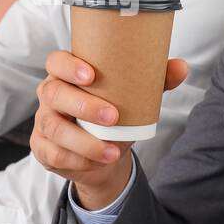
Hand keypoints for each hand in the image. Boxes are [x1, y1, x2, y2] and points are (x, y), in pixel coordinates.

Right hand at [30, 49, 187, 208]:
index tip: (91, 75)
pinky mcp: (42, 148)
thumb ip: (154, 80)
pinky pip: (55, 154)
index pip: (56, 61)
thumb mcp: (134, 97)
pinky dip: (78, 160)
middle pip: (54, 94)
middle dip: (83, 106)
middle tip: (113, 116)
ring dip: (84, 141)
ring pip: (55, 129)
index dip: (68, 66)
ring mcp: (43, 122)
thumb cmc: (115, 115)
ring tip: (113, 151)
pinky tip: (98, 161)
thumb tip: (181, 67)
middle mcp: (50, 94)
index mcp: (66, 74)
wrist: (104, 154)